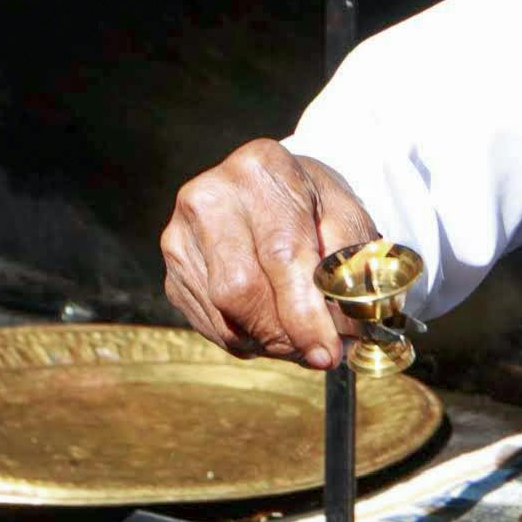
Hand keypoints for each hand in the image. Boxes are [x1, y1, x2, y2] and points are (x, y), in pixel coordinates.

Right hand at [162, 139, 376, 366]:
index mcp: (259, 170)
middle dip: (284, 333)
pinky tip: (269, 323)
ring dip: (270, 340)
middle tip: (318, 351)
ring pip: (224, 316)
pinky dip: (248, 338)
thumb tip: (343, 325)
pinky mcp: (173, 273)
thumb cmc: (312, 205)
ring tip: (299, 333)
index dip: (304, 311)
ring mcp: (180, 237)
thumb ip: (349, 264)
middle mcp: (209, 198)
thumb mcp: (346, 217)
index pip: (279, 252)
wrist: (271, 192)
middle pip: (239, 289)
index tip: (328, 351)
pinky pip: (211, 326)